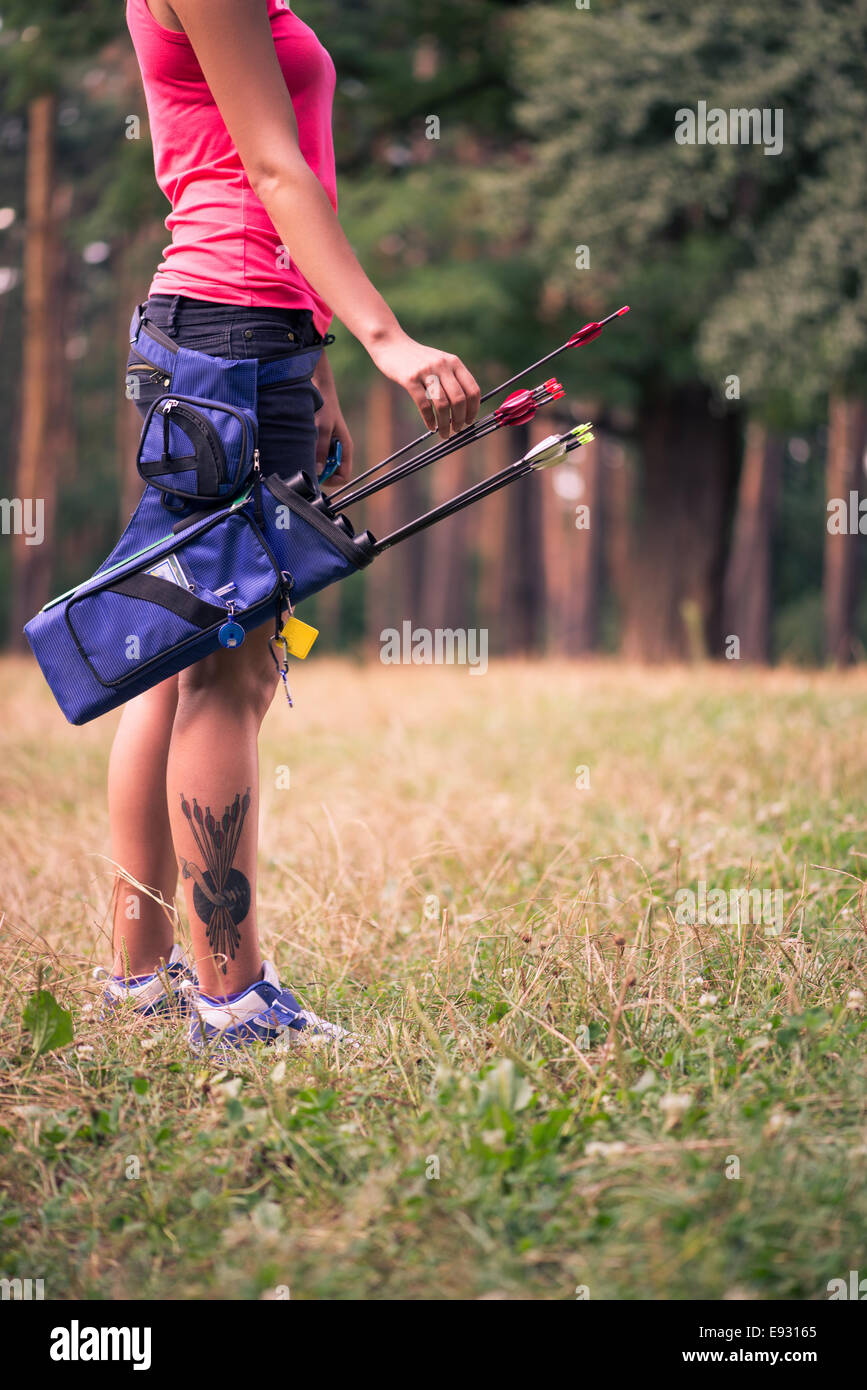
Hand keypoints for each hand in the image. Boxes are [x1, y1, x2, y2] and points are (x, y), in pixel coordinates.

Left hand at [311, 351, 352, 484]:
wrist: (319, 389)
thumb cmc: (325, 407)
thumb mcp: (322, 428)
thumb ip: (321, 449)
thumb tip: (317, 470)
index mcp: (345, 449)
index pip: (343, 476)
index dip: (331, 479)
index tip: (318, 474)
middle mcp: (338, 450)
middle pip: (331, 473)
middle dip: (319, 471)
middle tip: (307, 462)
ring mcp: (329, 447)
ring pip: (321, 465)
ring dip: (312, 461)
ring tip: (304, 449)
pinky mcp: (320, 442)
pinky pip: (315, 456)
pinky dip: (309, 453)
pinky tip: (303, 443)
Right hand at [366, 328, 480, 438]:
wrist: (391, 344)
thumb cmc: (417, 359)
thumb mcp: (439, 362)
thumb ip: (452, 378)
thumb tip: (465, 408)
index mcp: (454, 362)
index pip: (472, 389)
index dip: (473, 409)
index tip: (469, 421)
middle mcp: (443, 365)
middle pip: (459, 399)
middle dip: (460, 419)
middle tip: (457, 430)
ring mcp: (426, 372)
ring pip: (442, 405)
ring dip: (445, 424)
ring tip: (444, 434)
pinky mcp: (410, 379)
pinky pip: (424, 405)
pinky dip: (429, 420)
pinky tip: (431, 427)